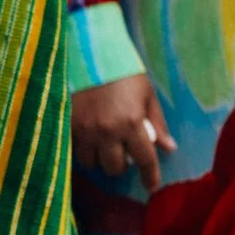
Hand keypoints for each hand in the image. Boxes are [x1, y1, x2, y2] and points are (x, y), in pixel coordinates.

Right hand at [70, 72, 175, 190]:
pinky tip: (85, 136)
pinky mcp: (66, 121)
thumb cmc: (123, 70)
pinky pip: (72, 146)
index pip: (144, 160)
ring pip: (90, 162)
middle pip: (113, 168)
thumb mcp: (147, 94)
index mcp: (131, 124)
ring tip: (101, 146)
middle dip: (120, 165)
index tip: (151, 186)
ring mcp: (83, 128)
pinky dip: (81, 146)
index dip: (149, 176)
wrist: (89, 48)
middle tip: (121, 154)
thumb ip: (156, 122)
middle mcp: (106, 131)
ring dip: (98, 157)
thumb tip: (168, 147)